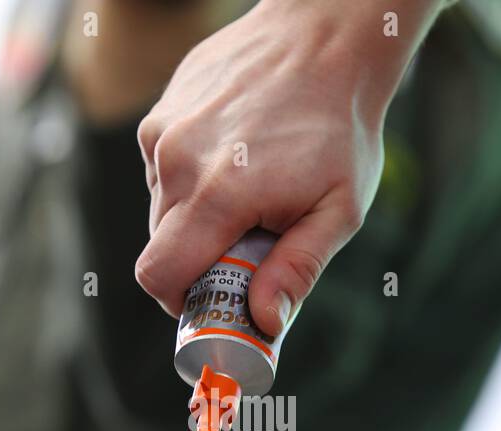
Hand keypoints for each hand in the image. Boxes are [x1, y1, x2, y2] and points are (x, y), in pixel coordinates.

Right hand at [134, 0, 442, 335]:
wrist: (324, 38)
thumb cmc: (340, 128)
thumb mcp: (339, 210)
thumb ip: (298, 270)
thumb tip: (264, 323)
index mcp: (218, 195)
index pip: (159, 275)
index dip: (178, 302)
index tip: (210, 301)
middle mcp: (176, 161)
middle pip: (159, 247)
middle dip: (195, 261)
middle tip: (243, 250)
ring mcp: (163, 131)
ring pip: (160, 207)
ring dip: (194, 217)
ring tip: (246, 192)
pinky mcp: (160, 111)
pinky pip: (162, 168)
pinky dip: (190, 178)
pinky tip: (233, 157)